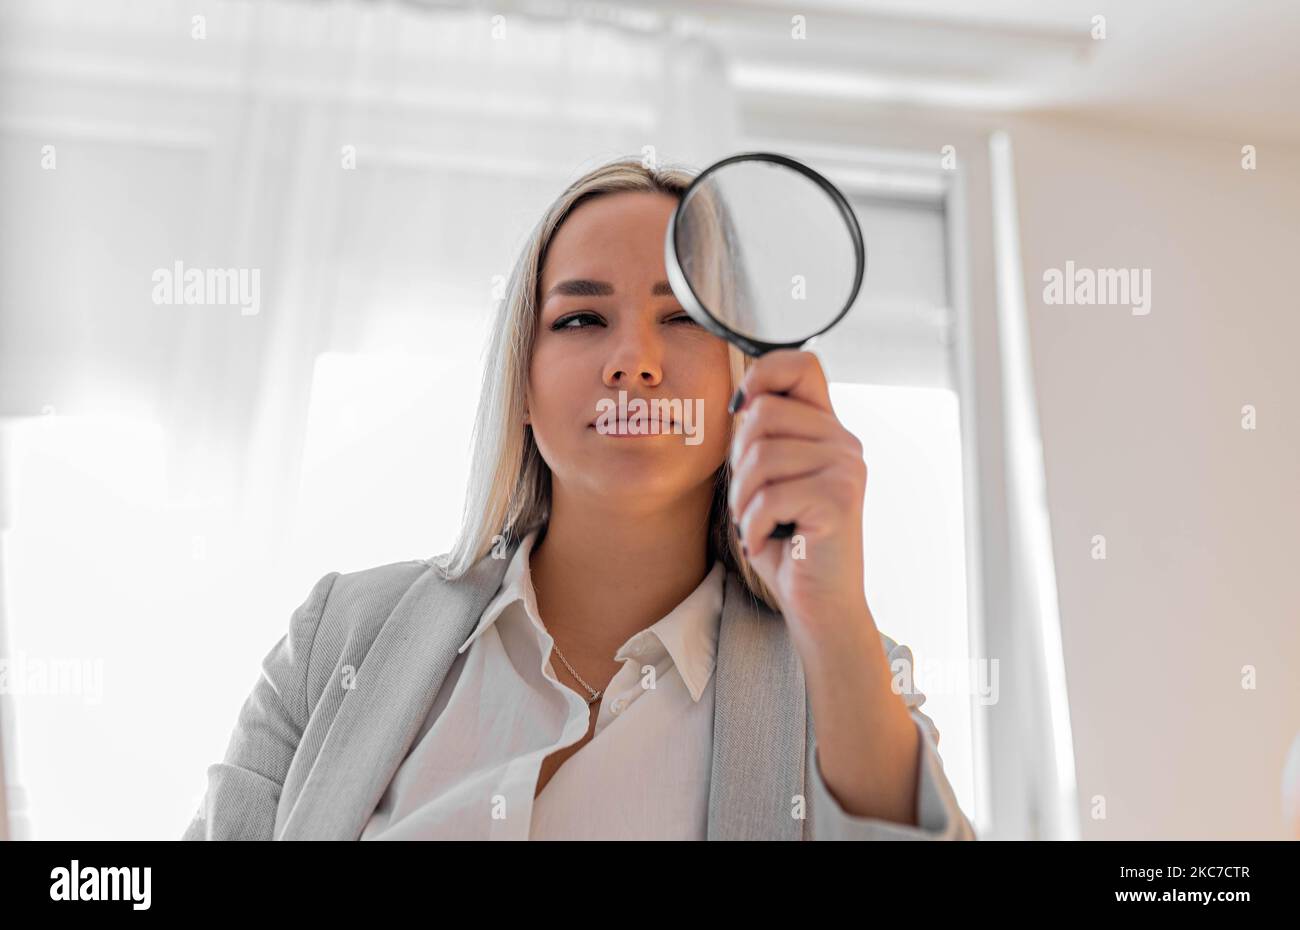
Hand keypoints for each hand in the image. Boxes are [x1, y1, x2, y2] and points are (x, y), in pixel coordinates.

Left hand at [727, 349, 869, 643]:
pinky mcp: (839, 499)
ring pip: (761, 455)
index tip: (742, 407)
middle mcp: (843, 442)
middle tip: (751, 502)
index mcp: (827, 430)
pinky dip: (753, 527)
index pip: (802, 364)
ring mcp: (846, 468)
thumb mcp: (770, 481)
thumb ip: (763, 438)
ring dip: (744, 499)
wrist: (819, 603)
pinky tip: (766, 543)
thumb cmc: (788, 542)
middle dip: (739, 462)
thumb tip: (742, 401)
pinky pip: (769, 496)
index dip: (764, 373)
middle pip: (764, 412)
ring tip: (758, 523)